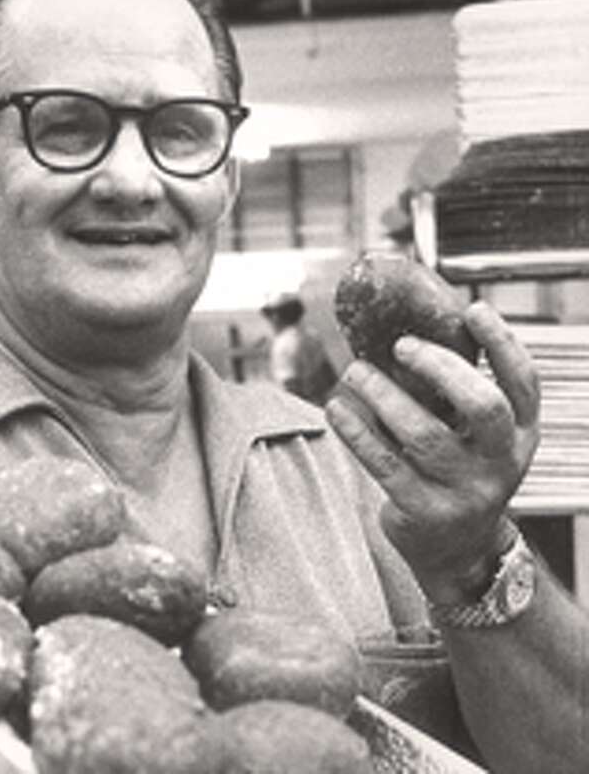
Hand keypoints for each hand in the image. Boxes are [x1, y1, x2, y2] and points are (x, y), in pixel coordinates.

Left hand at [325, 302, 540, 603]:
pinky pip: (385, 464)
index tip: (474, 310)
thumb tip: (406, 332)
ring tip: (354, 372)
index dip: (503, 344)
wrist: (454, 550)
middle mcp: (501, 463)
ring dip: (383, 396)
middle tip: (401, 345)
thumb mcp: (476, 439)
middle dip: (440, 367)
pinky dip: (356, 431)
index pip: (523, 383)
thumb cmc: (456, 474)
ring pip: (424, 434)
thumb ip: (456, 396)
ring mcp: (465, 491)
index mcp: (520, 435)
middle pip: (483, 406)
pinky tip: (337, 408)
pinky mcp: (424, 511)